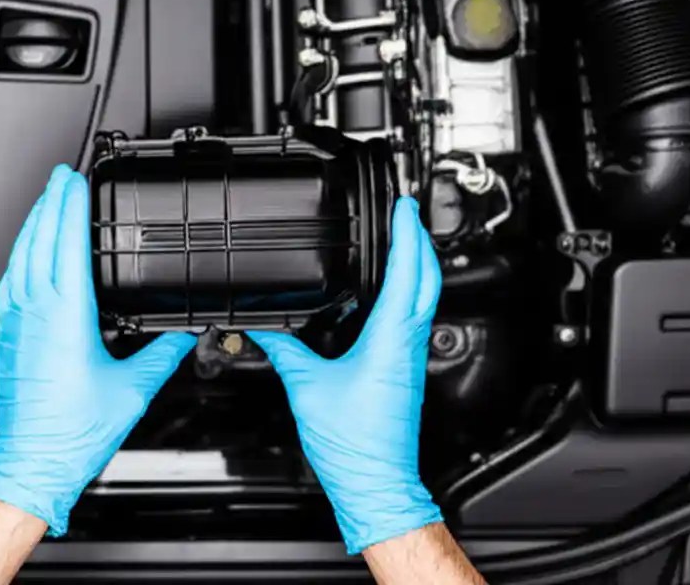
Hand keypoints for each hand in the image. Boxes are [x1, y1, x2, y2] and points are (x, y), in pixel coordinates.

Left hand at [0, 164, 197, 535]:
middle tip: (60, 176)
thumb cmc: (73, 431)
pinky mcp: (8, 336)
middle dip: (50, 202)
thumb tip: (184, 335)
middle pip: (39, 239)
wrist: (34, 461)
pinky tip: (25, 254)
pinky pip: (9, 282)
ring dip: (32, 223)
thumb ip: (163, 354)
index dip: (71, 206)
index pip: (67, 243)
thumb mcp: (134, 388)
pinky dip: (20, 255)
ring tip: (44, 202)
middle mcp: (36, 311)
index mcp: (67, 315)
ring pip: (20, 257)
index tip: (75, 181)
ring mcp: (17, 322)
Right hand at [249, 196, 441, 553]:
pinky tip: (387, 295)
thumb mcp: (306, 387)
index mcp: (390, 338)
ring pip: (424, 299)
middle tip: (406, 214)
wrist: (375, 484)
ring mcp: (410, 358)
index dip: (406, 233)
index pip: (408, 271)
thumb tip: (262, 326)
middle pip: (427, 278)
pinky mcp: (404, 372)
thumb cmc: (353, 445)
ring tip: (399, 243)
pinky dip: (405, 295)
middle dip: (418, 241)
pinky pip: (412, 320)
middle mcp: (407, 344)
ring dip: (416, 266)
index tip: (403, 206)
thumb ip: (283, 349)